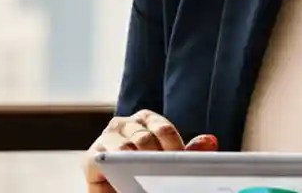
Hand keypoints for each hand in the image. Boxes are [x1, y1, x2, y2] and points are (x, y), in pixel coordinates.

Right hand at [83, 109, 218, 191]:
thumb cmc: (142, 180)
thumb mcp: (169, 167)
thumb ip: (186, 155)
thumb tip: (210, 141)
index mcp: (146, 121)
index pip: (163, 129)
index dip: (174, 148)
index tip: (179, 164)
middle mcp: (124, 125)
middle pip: (145, 138)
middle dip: (158, 160)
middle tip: (166, 176)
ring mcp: (106, 139)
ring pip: (127, 148)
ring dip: (139, 165)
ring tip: (147, 178)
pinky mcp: (91, 157)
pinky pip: (104, 158)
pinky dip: (117, 169)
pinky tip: (125, 179)